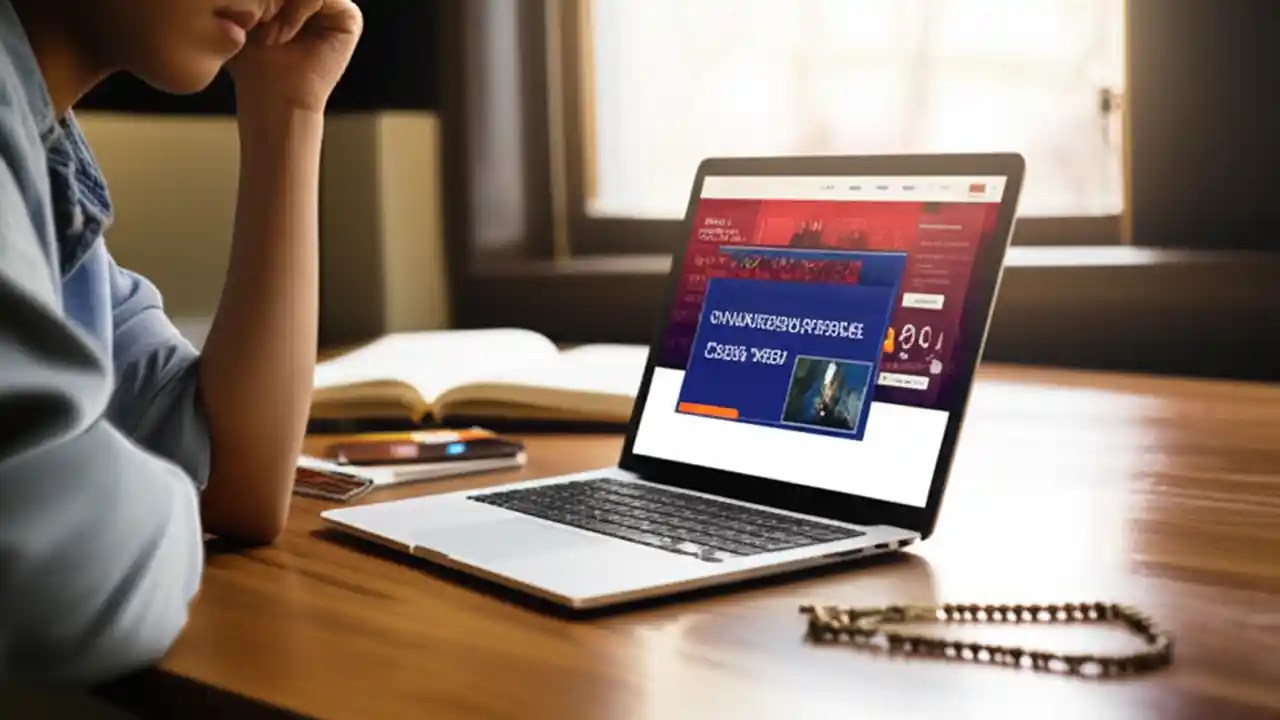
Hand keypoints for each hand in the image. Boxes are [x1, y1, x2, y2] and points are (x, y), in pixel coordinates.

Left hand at [227, 0, 363, 114]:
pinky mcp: (348, 16)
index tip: (245, 13)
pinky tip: (281, 35)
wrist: (270, 95)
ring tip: (264, 29)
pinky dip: (296, 11)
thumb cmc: (248, 57)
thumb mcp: (244, 6)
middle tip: (252, 17)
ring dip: (278, 1)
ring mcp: (334, 2)